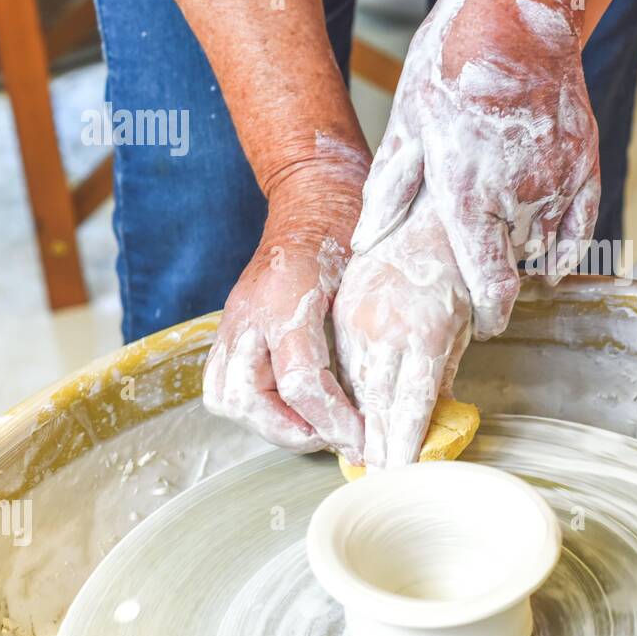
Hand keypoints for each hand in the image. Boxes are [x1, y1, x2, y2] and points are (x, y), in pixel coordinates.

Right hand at [203, 160, 366, 461]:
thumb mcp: (371, 281)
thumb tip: (415, 395)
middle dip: (294, 431)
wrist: (312, 197)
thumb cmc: (351, 234)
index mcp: (288, 298)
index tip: (364, 438)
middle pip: (247, 400)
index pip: (302, 381)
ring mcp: (233, 321)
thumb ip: (377, 337)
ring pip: (225, 397)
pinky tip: (293, 411)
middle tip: (335, 438)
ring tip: (314, 430)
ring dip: (269, 424)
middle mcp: (251, 313)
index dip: (335, 421)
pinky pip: (221, 383)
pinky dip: (254, 408)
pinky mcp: (229, 329)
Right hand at [333, 188, 471, 468]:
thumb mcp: (460, 316)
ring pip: (346, 388)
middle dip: (372, 444)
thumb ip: (446, 367)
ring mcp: (354, 320)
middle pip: (373, 403)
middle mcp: (385, 329)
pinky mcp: (335, 313)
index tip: (398, 473)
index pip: (410, 404)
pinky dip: (334, 392)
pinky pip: (328, 364)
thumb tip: (439, 415)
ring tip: (356, 452)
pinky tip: (339, 412)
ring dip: (349, 424)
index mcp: (424, 332)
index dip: (402, 444)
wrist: (411, 215)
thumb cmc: (446, 266)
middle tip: (374, 476)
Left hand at [352, 0, 600, 339]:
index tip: (482, 326)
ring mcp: (559, 179)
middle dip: (497, 274)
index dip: (488, 315)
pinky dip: (567, 243)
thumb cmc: (449, 68)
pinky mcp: (586, 161)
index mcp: (469, 195)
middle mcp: (520, 195)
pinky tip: (551, 259)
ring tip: (502, 239)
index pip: (490, 284)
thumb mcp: (405, 126)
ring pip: (545, 241)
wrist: (513, 14)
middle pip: (514, 264)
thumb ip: (389, 193)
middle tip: (476, 273)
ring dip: (524, 249)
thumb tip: (365, 245)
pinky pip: (582, 222)